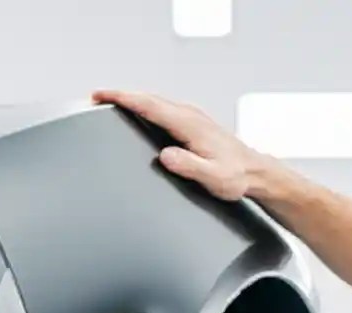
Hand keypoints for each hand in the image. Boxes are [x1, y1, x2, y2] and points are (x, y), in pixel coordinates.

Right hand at [92, 89, 275, 201]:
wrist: (255, 172)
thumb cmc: (235, 176)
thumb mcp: (213, 177)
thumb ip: (189, 166)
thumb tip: (165, 156)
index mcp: (189, 125)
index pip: (149, 106)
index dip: (123, 99)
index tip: (102, 96)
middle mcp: (190, 116)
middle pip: (148, 99)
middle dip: (120, 96)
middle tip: (96, 97)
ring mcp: (192, 117)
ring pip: (155, 101)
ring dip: (132, 99)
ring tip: (110, 102)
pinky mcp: (192, 122)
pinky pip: (163, 108)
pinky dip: (145, 106)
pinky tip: (138, 112)